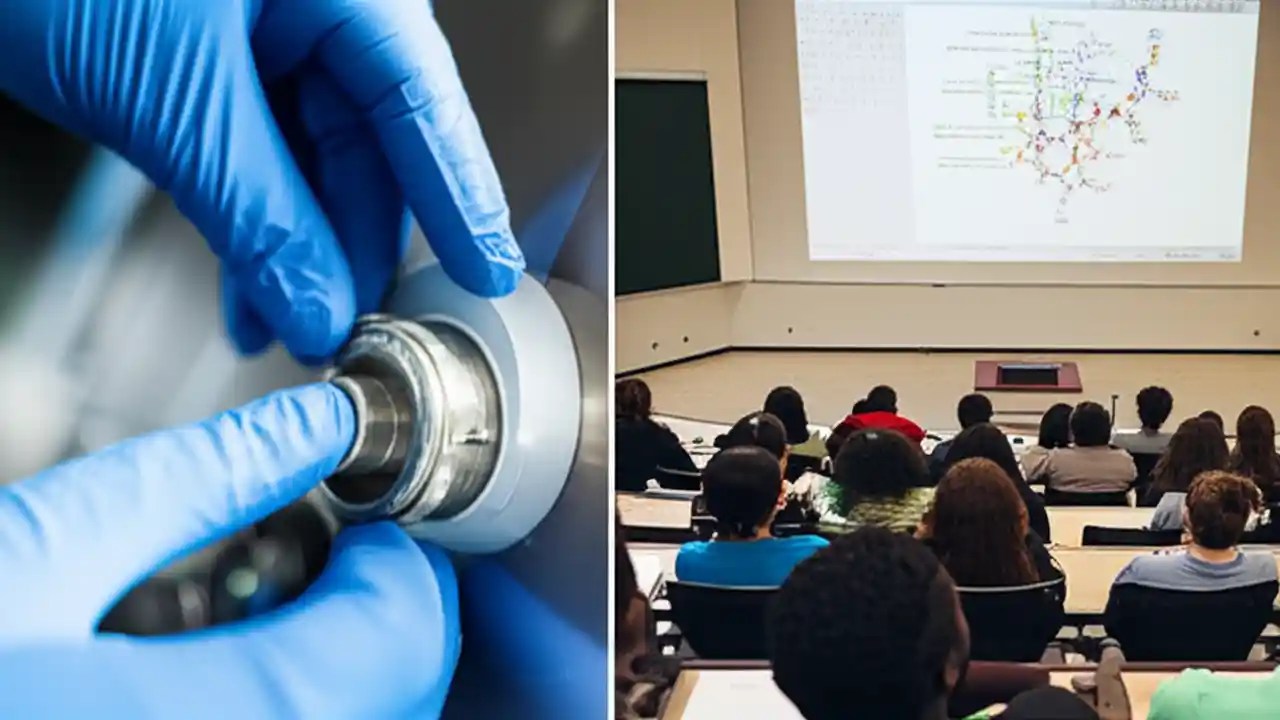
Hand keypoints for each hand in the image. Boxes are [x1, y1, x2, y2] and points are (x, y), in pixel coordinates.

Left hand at [0, 0, 524, 362]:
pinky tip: (250, 293)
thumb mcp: (179, 104)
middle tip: (358, 330)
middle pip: (371, 148)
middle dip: (357, 250)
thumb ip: (261, 215)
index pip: (423, 104)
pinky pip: (260, 163)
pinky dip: (254, 230)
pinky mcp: (219, 72)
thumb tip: (319, 306)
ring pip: (313, 167)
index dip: (461, 199)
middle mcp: (317, 8)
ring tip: (294, 328)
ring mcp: (266, 37)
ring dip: (301, 255)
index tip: (488, 274)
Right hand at [0, 384, 460, 717]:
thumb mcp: (24, 559)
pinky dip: (297, 719)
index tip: (362, 528)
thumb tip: (306, 427)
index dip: (399, 565)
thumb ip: (189, 482)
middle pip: (398, 700)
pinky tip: (218, 692)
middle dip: (378, 622)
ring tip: (268, 624)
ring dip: (346, 679)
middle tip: (322, 566)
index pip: (402, 637)